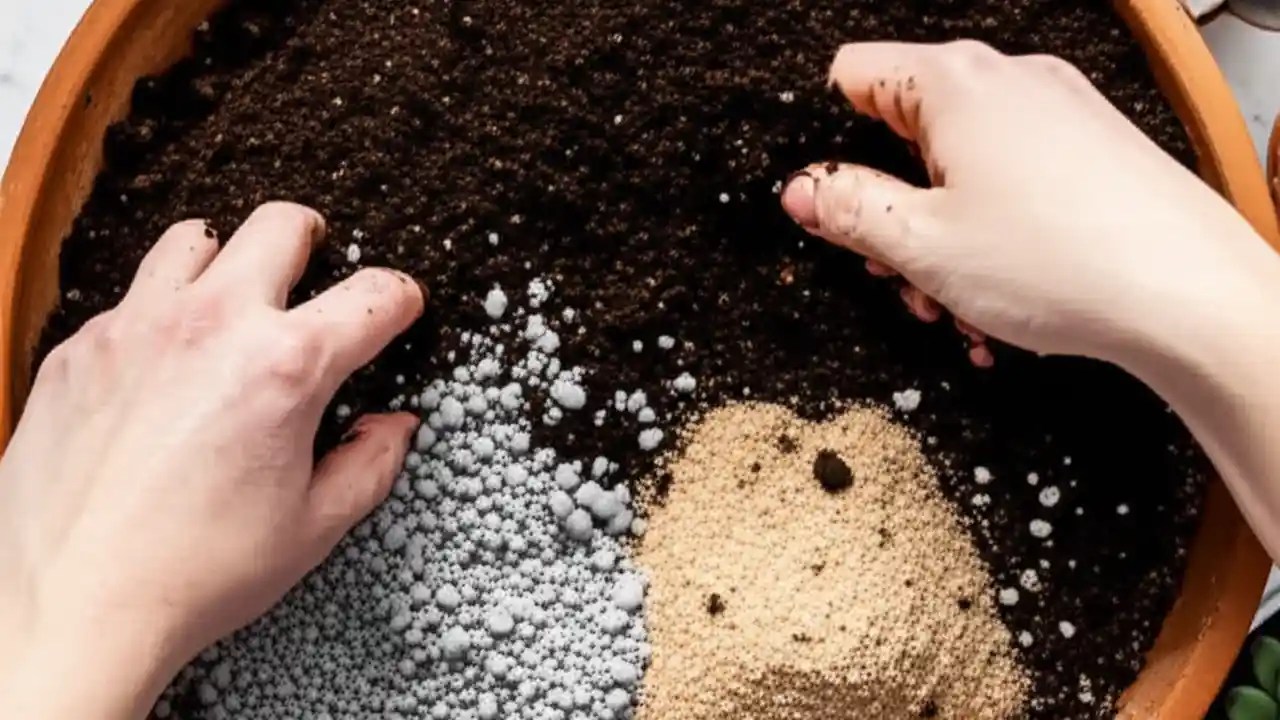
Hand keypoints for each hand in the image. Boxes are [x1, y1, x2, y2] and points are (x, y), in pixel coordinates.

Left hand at [0, 202, 424, 718]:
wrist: (72, 608)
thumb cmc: (194, 575)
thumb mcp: (314, 527)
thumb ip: (371, 463)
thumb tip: (392, 426)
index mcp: (285, 369)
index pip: (372, 295)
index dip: (401, 299)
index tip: (400, 308)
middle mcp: (211, 326)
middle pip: (281, 224)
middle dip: (314, 239)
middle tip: (317, 269)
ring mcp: (136, 328)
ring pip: (195, 241)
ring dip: (228, 260)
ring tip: (234, 303)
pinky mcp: (80, 348)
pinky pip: (132, 298)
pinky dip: (162, 314)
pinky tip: (166, 366)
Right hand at [780, 41, 1276, 369]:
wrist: (1192, 297)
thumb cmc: (1061, 263)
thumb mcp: (920, 244)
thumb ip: (848, 207)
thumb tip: (804, 187)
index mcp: (954, 84)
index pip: (853, 75)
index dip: (829, 141)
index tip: (834, 199)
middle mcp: (1010, 81)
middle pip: (908, 128)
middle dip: (891, 205)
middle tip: (896, 270)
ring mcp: (1058, 113)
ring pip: (961, 166)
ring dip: (940, 233)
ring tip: (954, 300)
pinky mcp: (1092, 149)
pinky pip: (1014, 183)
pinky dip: (991, 233)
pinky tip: (999, 298)